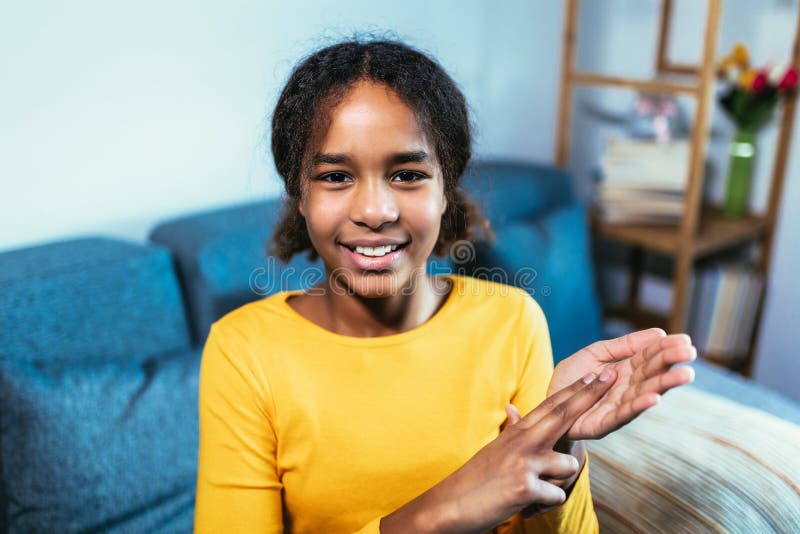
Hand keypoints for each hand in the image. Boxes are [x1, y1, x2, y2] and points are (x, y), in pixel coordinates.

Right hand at [380, 370, 617, 533]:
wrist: (450, 505)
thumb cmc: (476, 479)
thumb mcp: (495, 449)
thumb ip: (512, 431)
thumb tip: (513, 410)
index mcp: (517, 432)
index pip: (551, 406)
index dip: (574, 390)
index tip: (594, 374)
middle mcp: (522, 442)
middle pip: (563, 415)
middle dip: (589, 395)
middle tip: (610, 377)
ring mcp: (524, 463)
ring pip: (569, 466)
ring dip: (560, 482)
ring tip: (537, 488)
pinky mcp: (525, 488)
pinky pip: (556, 496)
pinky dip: (546, 504)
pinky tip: (528, 504)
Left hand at [547, 328, 696, 440]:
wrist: (549, 406)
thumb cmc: (573, 379)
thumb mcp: (596, 353)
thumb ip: (623, 345)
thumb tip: (658, 333)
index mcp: (625, 370)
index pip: (648, 357)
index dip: (665, 349)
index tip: (685, 340)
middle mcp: (626, 389)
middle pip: (650, 374)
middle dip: (670, 363)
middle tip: (690, 352)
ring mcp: (617, 407)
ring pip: (643, 394)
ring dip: (664, 384)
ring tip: (684, 374)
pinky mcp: (604, 423)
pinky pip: (623, 414)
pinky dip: (638, 406)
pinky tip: (654, 398)